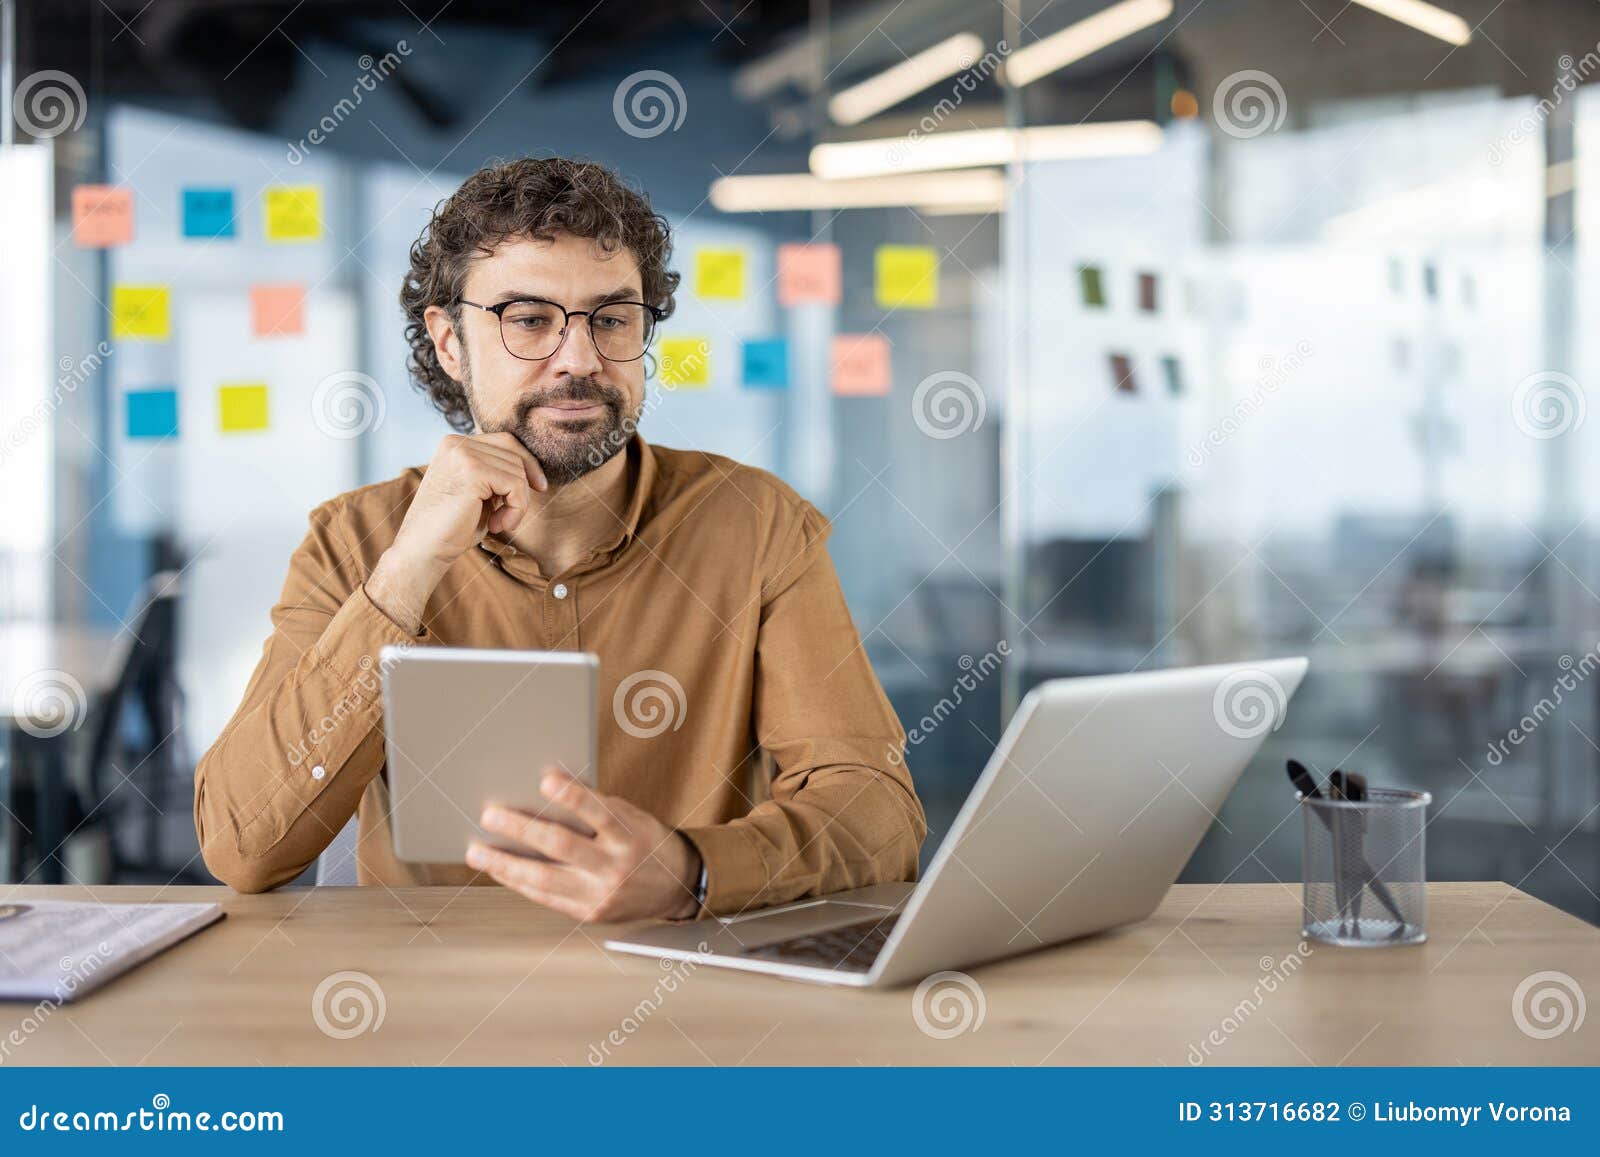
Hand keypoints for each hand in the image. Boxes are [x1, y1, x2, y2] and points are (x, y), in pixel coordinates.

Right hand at [366, 433, 546, 632]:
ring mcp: (462, 454)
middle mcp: (456, 443)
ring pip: (518, 471)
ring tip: (498, 523)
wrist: (424, 550)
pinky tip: (497, 526)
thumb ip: (497, 473)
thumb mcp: (479, 492)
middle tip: (510, 516)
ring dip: (518, 504)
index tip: (539, 487)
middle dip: (523, 487)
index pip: (506, 441)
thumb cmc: (453, 526)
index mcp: (454, 444)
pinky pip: (516, 486)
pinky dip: (517, 510)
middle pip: (515, 453)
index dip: (528, 464)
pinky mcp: (472, 471)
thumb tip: (534, 468)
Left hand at [467, 767, 701, 922]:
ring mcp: (602, 894)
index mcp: (630, 835)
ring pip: (545, 879)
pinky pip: (547, 898)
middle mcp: (616, 866)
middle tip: (490, 815)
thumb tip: (548, 788)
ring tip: (478, 850)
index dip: (573, 796)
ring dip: (506, 864)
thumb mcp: (633, 817)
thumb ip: (596, 808)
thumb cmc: (645, 841)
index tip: (545, 779)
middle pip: (562, 846)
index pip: (599, 812)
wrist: (676, 886)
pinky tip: (500, 869)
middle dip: (521, 830)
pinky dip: (519, 882)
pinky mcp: (590, 914)